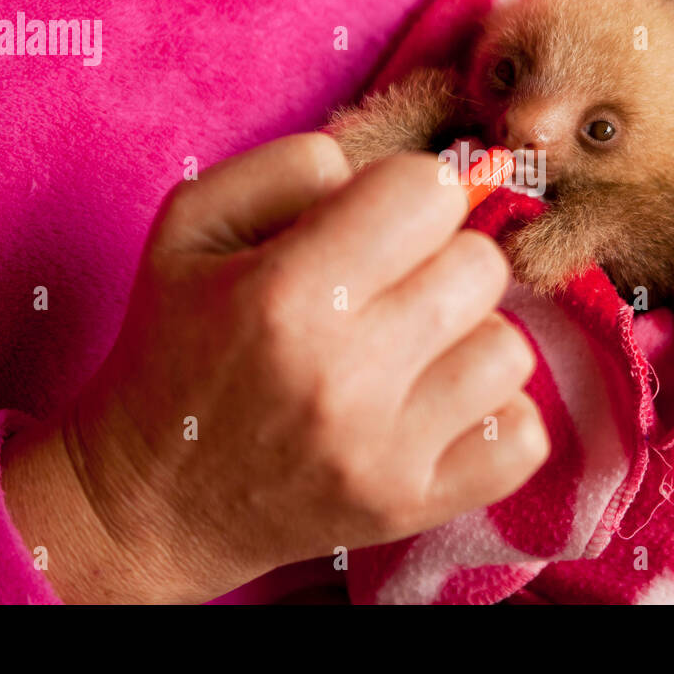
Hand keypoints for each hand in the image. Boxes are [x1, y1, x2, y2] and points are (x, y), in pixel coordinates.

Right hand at [2, 133, 548, 603]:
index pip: (431, 192)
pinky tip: (435, 408)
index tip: (378, 224)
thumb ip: (292, 166)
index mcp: (287, 292)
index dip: (409, 194)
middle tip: (391, 288)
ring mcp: (385, 453)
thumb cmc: (176, 344)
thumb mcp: (192, 223)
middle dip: (441, 260)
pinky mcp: (413, 507)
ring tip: (410, 353)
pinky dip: (491, 416)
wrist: (151, 501)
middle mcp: (343, 376)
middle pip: (483, 265)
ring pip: (510, 349)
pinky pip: (522, 436)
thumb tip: (395, 174)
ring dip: (468, 340)